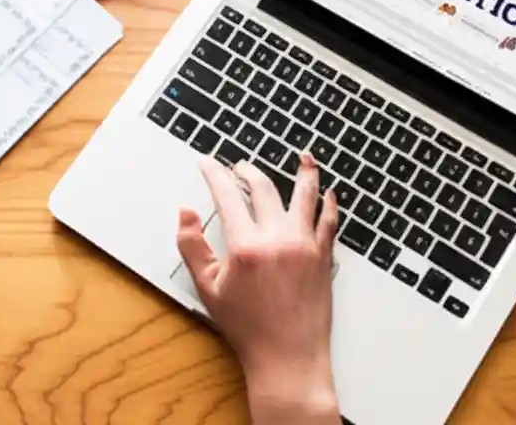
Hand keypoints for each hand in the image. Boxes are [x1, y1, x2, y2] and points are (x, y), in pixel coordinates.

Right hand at [177, 155, 340, 423]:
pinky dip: (329, 204)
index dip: (216, 174)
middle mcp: (279, 239)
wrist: (288, 358)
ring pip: (306, 196)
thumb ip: (192, 246)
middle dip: (250, 171)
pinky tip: (329, 193)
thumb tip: (185, 213)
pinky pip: (329, 222)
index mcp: (246, 246)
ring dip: (304, 173)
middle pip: (265, 189)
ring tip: (304, 157)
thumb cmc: (247, 328)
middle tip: (241, 166)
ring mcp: (305, 246)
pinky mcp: (324, 257)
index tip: (209, 164)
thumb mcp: (208, 288)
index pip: (228, 195)